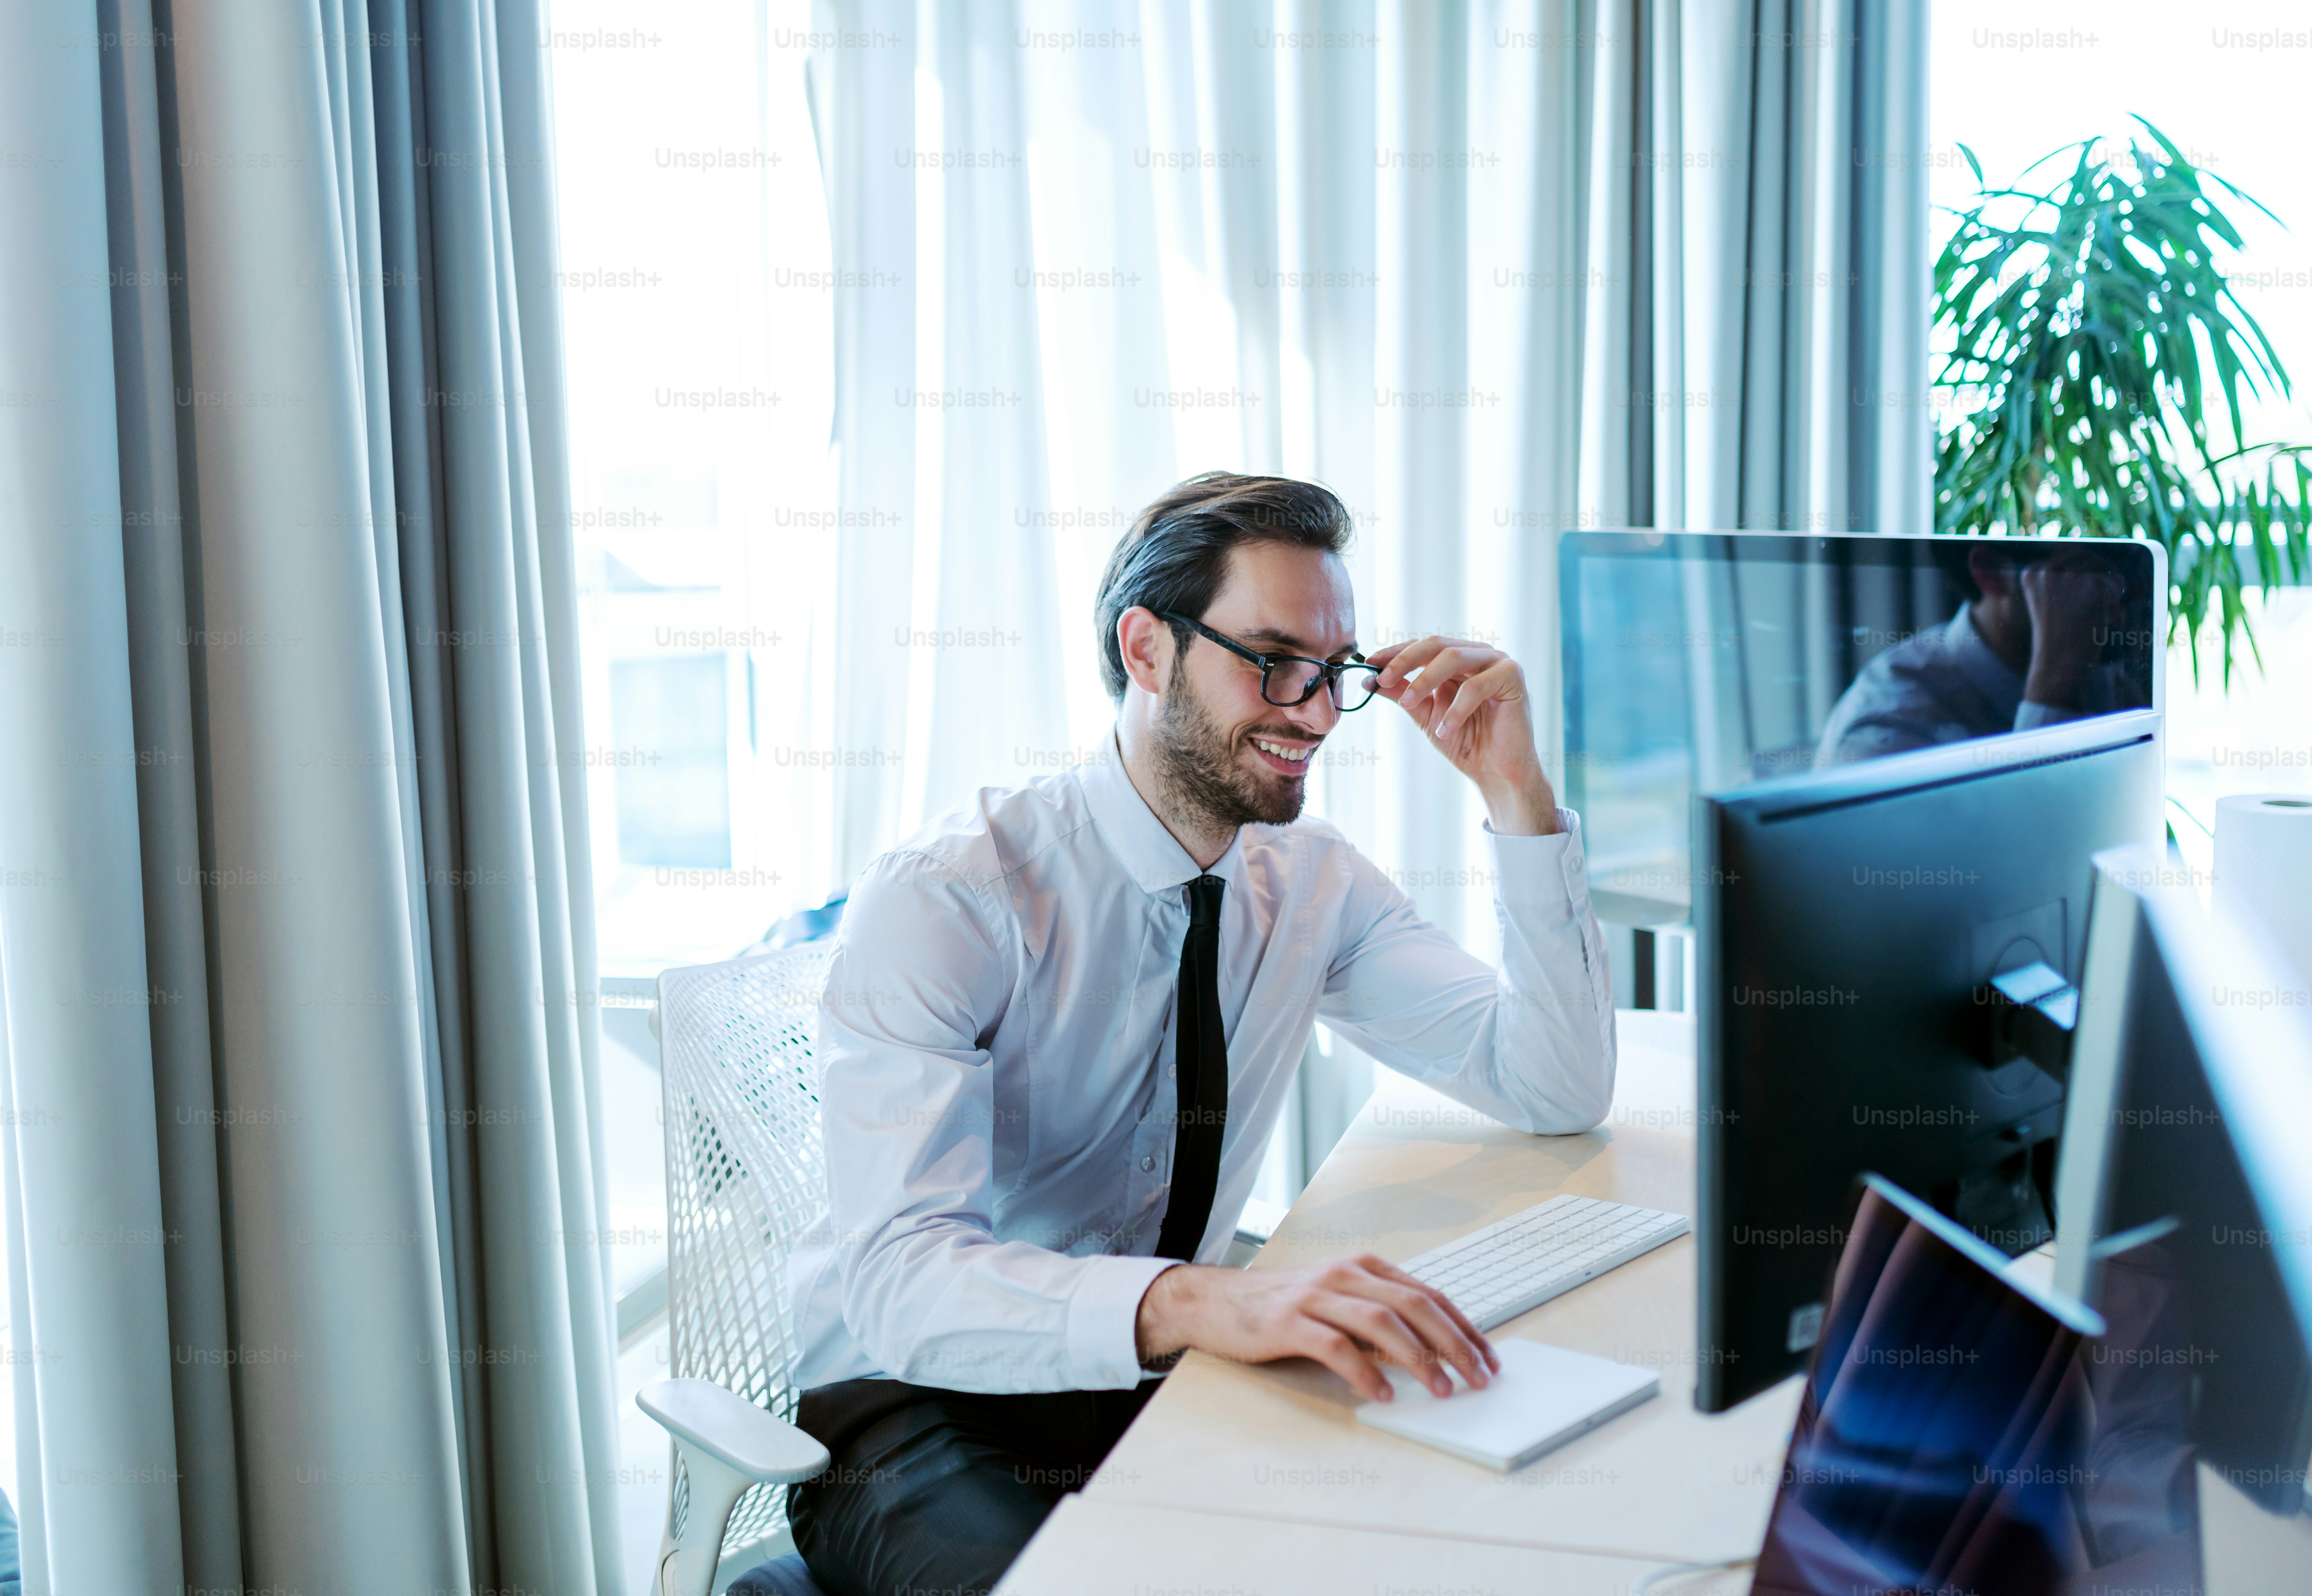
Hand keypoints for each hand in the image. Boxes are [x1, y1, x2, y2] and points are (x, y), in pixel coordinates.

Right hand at [1134, 1253, 1498, 1401]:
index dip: (1464, 1326)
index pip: (1428, 1293)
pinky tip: (1383, 1394)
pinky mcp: (1288, 1321)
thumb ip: (1377, 1315)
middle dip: (1455, 1343)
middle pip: (1415, 1305)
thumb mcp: (1336, 1300)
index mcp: (1362, 1267)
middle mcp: (1344, 1274)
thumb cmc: (1281, 1305)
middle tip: (1479, 1378)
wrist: (1214, 1301)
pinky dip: (1366, 1372)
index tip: (1488, 1358)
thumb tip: (1433, 1350)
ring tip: (1442, 1390)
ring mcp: (1315, 1295)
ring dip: (1419, 1358)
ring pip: (1382, 1321)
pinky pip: (1336, 1346)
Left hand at [1363, 635, 1559, 833]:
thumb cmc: (1463, 741)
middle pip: (1436, 645)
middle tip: (1382, 679)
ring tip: (1410, 704)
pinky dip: (1456, 709)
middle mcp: (1478, 654)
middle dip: (1404, 661)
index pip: (1423, 646)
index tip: (1369, 664)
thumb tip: (1369, 680)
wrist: (1496, 772)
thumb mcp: (1425, 715)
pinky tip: (1444, 730)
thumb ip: (1403, 694)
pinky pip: (1477, 686)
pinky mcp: (1513, 677)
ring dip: (1425, 681)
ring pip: (1454, 658)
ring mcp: (1498, 662)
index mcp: (1459, 659)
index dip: (1395, 653)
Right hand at [2019, 551, 2121, 709]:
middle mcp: (2047, 570)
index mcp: (2032, 573)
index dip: (2085, 570)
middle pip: (2088, 557)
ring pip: (2103, 568)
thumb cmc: (2058, 637)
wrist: (2059, 664)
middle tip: (2100, 599)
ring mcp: (2069, 576)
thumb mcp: (2051, 602)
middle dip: (2099, 576)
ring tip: (2097, 611)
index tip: (2083, 592)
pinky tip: (2101, 614)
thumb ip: (2064, 577)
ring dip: (2108, 588)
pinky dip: (2115, 598)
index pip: (2068, 554)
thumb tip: (2098, 557)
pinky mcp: (2092, 584)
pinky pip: (2116, 582)